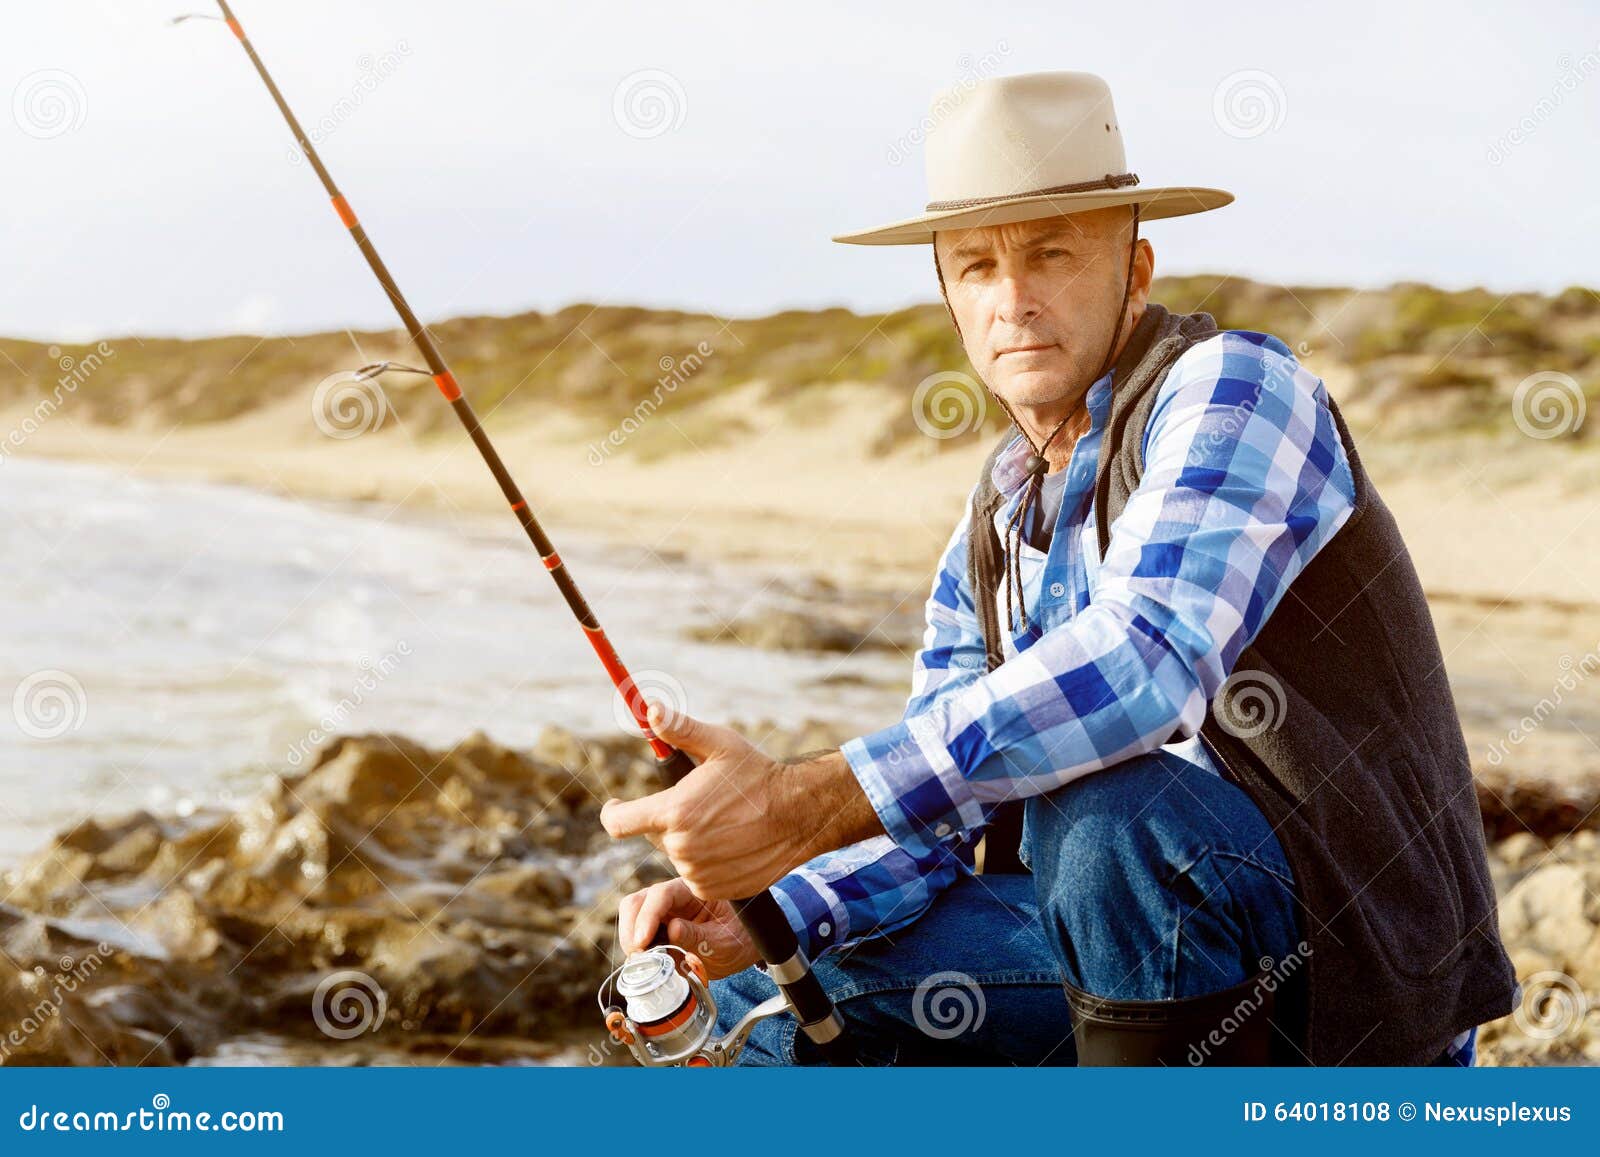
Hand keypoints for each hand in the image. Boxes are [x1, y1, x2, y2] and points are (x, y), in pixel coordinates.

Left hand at [600, 702, 881, 900]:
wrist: (801, 815)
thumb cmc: (759, 775)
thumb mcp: (720, 744)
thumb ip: (680, 729)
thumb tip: (650, 709)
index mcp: (674, 812)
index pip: (618, 823)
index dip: (613, 812)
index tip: (617, 806)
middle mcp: (681, 847)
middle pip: (652, 835)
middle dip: (666, 819)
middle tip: (697, 804)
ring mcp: (697, 872)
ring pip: (676, 854)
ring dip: (688, 840)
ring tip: (721, 822)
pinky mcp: (714, 889)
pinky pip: (696, 874)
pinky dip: (705, 861)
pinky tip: (730, 843)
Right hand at [616, 878, 756, 979]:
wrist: (740, 949)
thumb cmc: (737, 938)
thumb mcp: (724, 942)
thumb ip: (699, 936)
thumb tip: (672, 929)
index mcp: (693, 891)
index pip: (662, 894)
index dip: (648, 916)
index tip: (642, 941)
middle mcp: (672, 898)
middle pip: (637, 903)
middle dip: (632, 930)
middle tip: (639, 958)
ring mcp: (661, 913)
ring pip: (630, 918)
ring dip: (631, 942)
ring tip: (646, 963)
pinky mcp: (656, 930)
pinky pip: (636, 936)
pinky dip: (636, 951)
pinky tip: (649, 964)